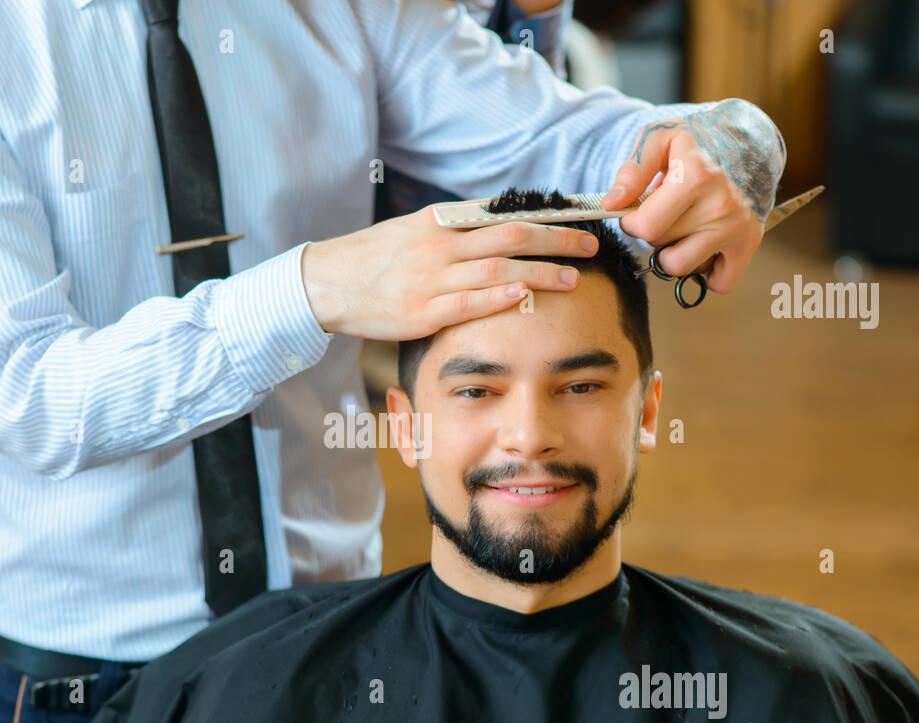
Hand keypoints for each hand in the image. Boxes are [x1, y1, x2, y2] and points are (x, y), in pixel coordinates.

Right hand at [302, 204, 597, 339]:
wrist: (326, 284)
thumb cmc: (374, 259)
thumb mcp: (414, 232)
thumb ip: (455, 231)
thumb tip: (500, 226)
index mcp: (441, 221)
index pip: (504, 214)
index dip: (546, 217)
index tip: (579, 218)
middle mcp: (440, 245)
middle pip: (511, 237)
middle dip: (557, 241)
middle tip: (592, 245)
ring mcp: (431, 278)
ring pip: (497, 270)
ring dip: (539, 274)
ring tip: (572, 280)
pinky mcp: (421, 311)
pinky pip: (468, 303)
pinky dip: (499, 300)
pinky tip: (526, 298)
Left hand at [602, 98, 786, 293]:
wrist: (748, 138)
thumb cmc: (698, 138)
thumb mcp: (660, 137)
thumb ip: (632, 171)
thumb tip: (611, 204)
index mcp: (696, 177)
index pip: (646, 227)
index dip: (630, 222)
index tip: (635, 212)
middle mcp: (721, 206)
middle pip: (661, 247)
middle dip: (653, 232)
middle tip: (663, 211)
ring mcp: (737, 227)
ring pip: (682, 267)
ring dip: (672, 253)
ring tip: (680, 226)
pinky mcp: (749, 241)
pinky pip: (719, 282)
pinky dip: (704, 271)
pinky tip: (699, 246)